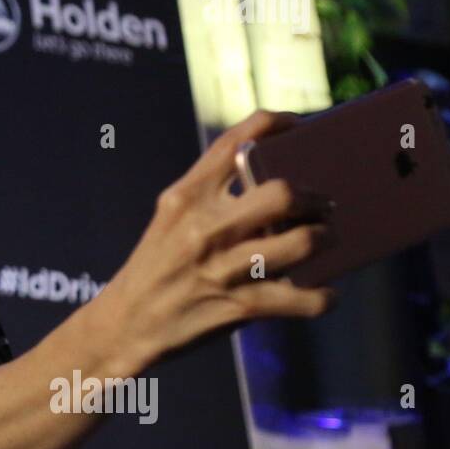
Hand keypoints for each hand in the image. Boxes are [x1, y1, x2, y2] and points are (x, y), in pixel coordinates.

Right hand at [92, 109, 336, 362]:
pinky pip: (303, 298)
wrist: (124, 324)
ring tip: (325, 240)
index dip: (272, 124)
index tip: (297, 124)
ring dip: (324, 240)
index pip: (231, 144)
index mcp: (185, 198)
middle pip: (281, 193)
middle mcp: (203, 228)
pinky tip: (323, 293)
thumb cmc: (157, 267)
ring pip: (301, 243)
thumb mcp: (171, 221)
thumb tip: (278, 188)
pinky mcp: (238, 307)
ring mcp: (221, 268)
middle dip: (313, 198)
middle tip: (321, 205)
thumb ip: (212, 200)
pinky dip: (322, 296)